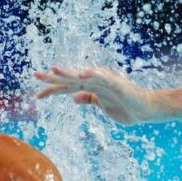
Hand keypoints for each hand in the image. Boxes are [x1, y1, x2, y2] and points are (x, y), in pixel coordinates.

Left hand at [34, 67, 151, 124]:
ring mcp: (106, 82)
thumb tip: (74, 97)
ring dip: (69, 74)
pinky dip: (93, 76)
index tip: (37, 96)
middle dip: (53, 78)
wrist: (147, 110)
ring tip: (53, 70)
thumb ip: (90, 99)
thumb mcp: (104, 106)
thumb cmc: (127, 107)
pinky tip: (82, 74)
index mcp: (92, 88)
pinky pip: (103, 79)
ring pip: (84, 77)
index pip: (68, 87)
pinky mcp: (117, 85)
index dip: (53, 90)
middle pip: (71, 79)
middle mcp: (96, 82)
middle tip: (35, 75)